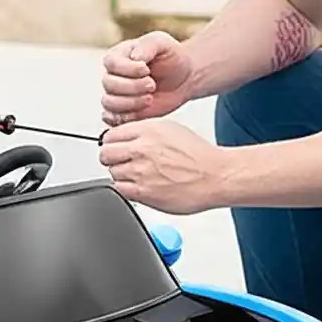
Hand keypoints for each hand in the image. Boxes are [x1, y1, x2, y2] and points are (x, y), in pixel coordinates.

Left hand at [99, 119, 227, 214]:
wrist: (216, 176)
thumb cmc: (198, 156)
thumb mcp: (170, 130)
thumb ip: (144, 132)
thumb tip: (125, 137)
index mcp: (147, 130)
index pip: (110, 135)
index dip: (113, 143)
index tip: (117, 148)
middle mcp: (141, 149)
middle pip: (105, 154)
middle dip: (112, 159)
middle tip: (122, 163)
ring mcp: (140, 171)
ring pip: (112, 173)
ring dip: (121, 175)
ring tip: (139, 176)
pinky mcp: (143, 192)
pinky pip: (120, 190)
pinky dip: (126, 189)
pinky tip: (140, 187)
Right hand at [101, 31, 194, 125]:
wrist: (184, 77)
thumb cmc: (171, 57)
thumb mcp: (162, 42)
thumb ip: (147, 45)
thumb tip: (134, 57)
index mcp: (118, 56)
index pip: (111, 63)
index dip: (128, 69)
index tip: (146, 69)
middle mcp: (114, 76)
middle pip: (109, 84)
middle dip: (133, 86)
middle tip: (152, 84)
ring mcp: (117, 95)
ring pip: (109, 103)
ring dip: (131, 103)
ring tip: (150, 98)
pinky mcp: (124, 112)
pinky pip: (113, 119)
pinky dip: (125, 118)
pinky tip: (141, 111)